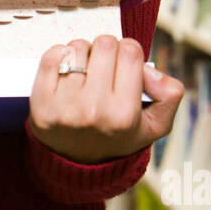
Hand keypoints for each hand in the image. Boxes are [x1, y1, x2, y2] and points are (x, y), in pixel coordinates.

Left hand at [28, 35, 183, 164]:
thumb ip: (169, 94)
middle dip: (107, 51)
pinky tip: (68, 70)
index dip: (130, 52)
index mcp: (124, 114)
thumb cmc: (116, 137)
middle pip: (104, 44)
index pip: (130, 51)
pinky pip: (51, 56)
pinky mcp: (41, 102)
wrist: (78, 165)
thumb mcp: (155, 125)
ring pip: (78, 47)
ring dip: (84, 54)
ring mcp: (64, 106)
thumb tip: (150, 69)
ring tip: (87, 72)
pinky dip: (60, 55)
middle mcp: (94, 110)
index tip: (125, 64)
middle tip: (106, 67)